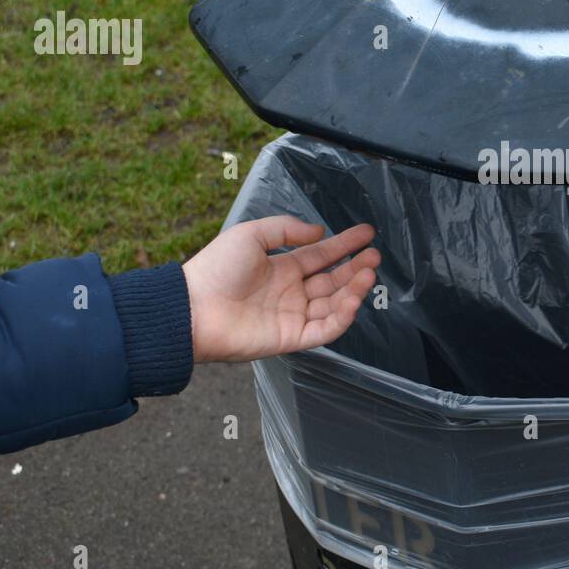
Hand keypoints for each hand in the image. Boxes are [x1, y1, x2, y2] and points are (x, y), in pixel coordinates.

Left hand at [182, 216, 379, 362]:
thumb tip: (318, 232)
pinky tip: (353, 299)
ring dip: (354, 290)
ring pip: (334, 304)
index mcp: (282, 268)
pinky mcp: (291, 338)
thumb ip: (286, 230)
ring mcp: (293, 316)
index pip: (321, 255)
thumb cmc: (216, 269)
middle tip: (375, 255)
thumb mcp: (251, 234)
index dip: (345, 245)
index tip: (367, 233)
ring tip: (368, 273)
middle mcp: (291, 292)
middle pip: (333, 280)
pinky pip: (325, 329)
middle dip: (356, 267)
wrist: (193, 308)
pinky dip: (343, 317)